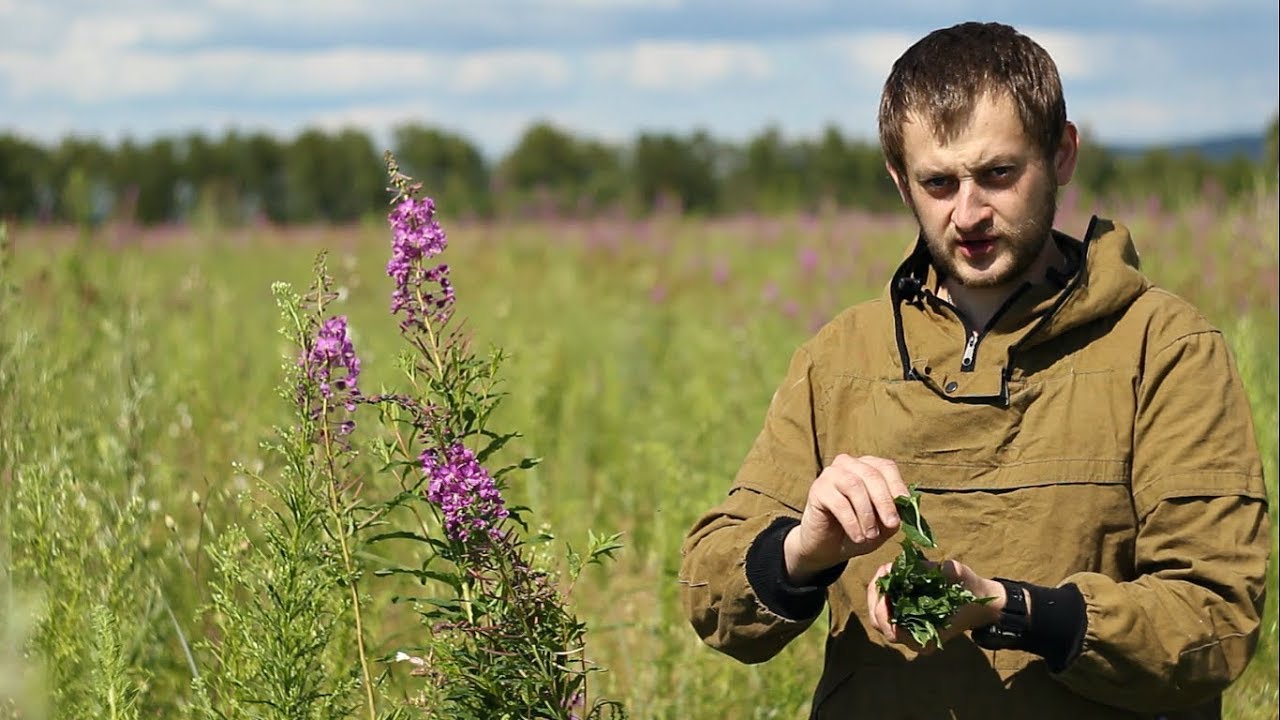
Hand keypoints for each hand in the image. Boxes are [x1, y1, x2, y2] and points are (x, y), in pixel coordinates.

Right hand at [783, 454, 908, 583]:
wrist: (827, 546)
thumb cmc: (858, 530)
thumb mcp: (882, 524)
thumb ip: (894, 514)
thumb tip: (905, 507)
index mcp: (867, 467)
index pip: (886, 467)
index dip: (897, 485)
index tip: (905, 506)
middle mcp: (848, 464)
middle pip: (871, 475)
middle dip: (884, 501)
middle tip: (891, 525)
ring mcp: (831, 474)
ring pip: (854, 485)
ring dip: (866, 513)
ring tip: (870, 535)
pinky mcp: (817, 489)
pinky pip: (839, 502)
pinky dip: (852, 522)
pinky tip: (857, 536)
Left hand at [867, 558, 1007, 654]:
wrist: (980, 603)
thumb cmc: (970, 592)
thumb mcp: (955, 575)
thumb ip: (932, 572)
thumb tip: (908, 565)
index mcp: (926, 639)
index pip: (892, 631)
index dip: (883, 611)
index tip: (886, 590)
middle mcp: (913, 639)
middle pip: (879, 623)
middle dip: (876, 596)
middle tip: (884, 573)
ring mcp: (908, 629)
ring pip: (878, 615)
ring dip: (878, 592)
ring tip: (886, 570)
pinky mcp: (907, 617)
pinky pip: (887, 608)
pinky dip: (883, 591)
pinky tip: (889, 573)